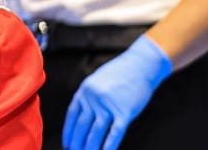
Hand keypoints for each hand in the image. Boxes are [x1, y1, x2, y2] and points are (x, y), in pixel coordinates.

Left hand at [62, 34, 171, 149]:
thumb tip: (83, 114)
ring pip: (96, 132)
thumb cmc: (119, 73)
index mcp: (84, 91)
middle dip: (77, 142)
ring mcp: (108, 106)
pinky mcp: (124, 112)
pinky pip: (115, 133)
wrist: (140, 65)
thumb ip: (88, 97)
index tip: (67, 142)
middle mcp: (93, 99)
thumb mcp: (96, 80)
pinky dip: (109, 145)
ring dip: (90, 146)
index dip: (69, 131)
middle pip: (82, 125)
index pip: (72, 115)